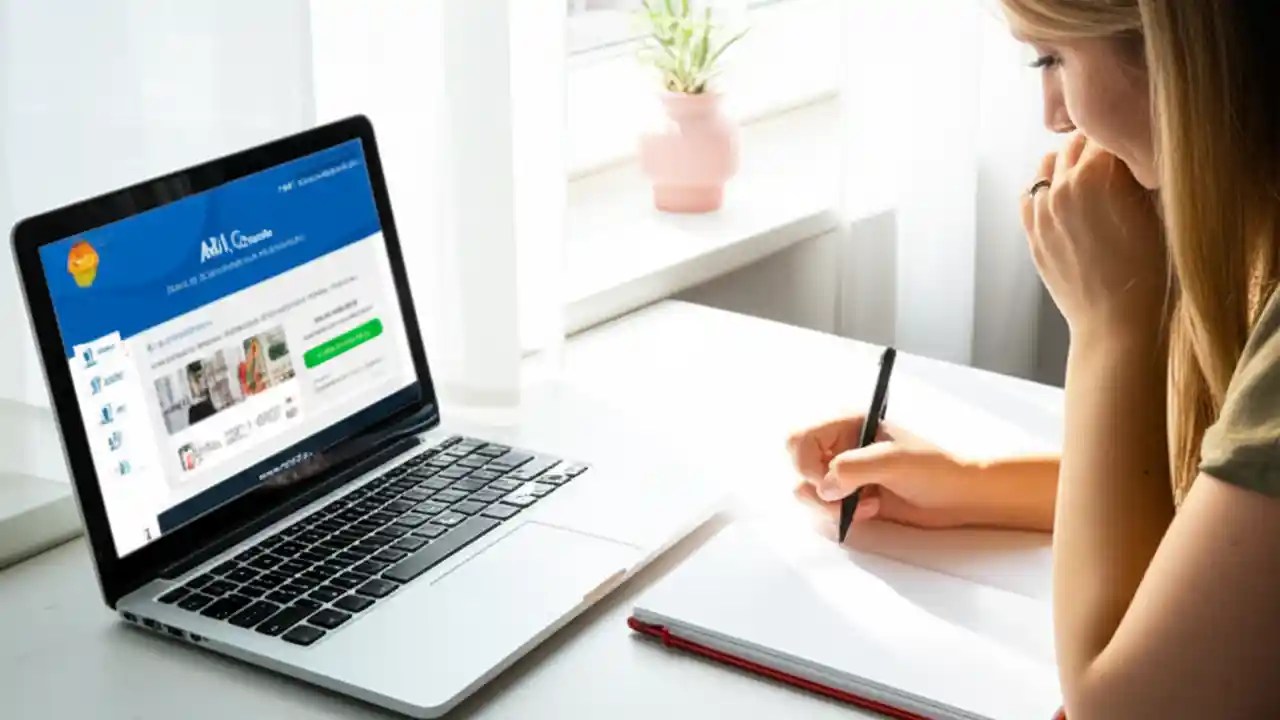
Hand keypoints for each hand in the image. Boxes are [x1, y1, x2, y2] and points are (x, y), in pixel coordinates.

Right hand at [786, 416, 984, 530]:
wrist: (960, 497)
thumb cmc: (934, 469)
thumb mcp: (893, 461)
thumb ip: (852, 468)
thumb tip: (822, 487)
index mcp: (847, 424)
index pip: (800, 439)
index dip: (806, 464)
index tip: (828, 482)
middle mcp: (840, 446)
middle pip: (798, 466)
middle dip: (816, 488)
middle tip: (843, 498)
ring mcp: (844, 473)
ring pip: (808, 491)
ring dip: (830, 505)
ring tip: (865, 505)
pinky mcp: (851, 497)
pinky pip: (825, 508)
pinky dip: (841, 514)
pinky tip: (871, 510)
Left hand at [1021, 132, 1165, 340]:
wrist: (1115, 321)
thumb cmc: (1148, 271)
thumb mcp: (1155, 212)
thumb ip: (1137, 175)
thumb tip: (1131, 151)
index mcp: (1097, 174)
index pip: (1107, 133)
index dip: (1122, 137)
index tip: (1131, 145)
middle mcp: (1063, 187)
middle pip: (1074, 144)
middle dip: (1094, 146)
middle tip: (1112, 159)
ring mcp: (1042, 211)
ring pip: (1047, 165)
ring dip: (1065, 164)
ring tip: (1087, 178)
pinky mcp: (1031, 233)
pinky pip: (1029, 195)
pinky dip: (1044, 190)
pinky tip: (1063, 200)